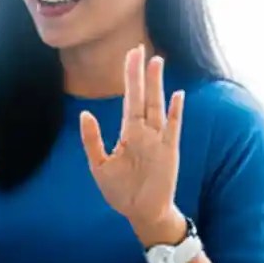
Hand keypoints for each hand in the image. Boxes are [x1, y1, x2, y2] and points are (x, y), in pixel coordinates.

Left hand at [80, 46, 185, 240]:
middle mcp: (145, 132)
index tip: (129, 55)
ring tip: (156, 62)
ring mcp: (159, 140)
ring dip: (157, 85)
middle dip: (141, 73)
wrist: (141, 214)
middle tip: (139, 49)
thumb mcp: (99, 166)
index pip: (129, 99)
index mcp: (129, 133)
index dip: (130, 77)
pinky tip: (177, 95)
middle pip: (143, 96)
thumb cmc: (121, 192)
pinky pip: (173, 128)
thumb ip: (92, 140)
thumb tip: (85, 113)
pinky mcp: (170, 152)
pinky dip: (175, 112)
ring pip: (158, 106)